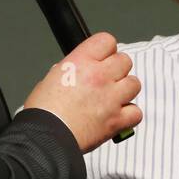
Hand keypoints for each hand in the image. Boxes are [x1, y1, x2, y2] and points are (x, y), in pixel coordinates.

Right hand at [24, 32, 142, 152]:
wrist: (45, 137)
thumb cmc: (42, 112)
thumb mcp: (51, 78)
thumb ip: (72, 70)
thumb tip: (80, 71)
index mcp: (80, 62)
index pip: (106, 41)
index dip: (106, 50)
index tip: (103, 58)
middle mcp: (99, 76)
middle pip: (125, 61)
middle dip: (117, 69)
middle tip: (107, 80)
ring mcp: (111, 97)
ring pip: (134, 84)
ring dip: (126, 90)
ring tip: (113, 99)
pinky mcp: (117, 119)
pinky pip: (136, 112)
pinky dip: (130, 115)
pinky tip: (118, 117)